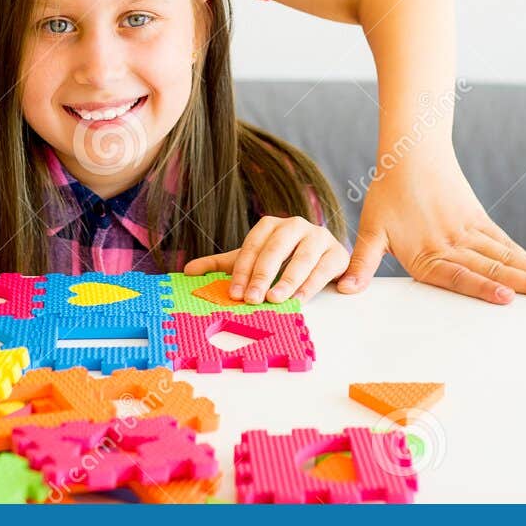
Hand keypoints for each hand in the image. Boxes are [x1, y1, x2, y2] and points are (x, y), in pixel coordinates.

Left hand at [183, 216, 349, 304]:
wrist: (323, 258)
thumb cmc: (283, 260)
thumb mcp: (252, 261)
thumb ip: (223, 266)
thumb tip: (187, 271)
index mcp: (271, 225)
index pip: (253, 245)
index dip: (243, 270)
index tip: (235, 294)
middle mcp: (295, 225)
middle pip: (277, 248)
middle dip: (263, 275)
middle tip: (253, 299)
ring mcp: (318, 237)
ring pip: (303, 258)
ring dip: (289, 280)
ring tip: (277, 299)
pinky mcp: (337, 253)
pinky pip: (324, 269)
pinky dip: (312, 285)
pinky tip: (300, 300)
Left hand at [339, 153, 525, 304]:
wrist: (412, 152)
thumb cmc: (388, 192)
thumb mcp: (371, 228)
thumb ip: (361, 262)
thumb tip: (345, 290)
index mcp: (427, 253)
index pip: (458, 274)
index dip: (482, 287)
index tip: (506, 298)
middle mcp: (452, 244)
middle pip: (492, 268)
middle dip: (523, 285)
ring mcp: (469, 232)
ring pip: (506, 256)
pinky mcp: (479, 221)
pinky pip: (506, 244)